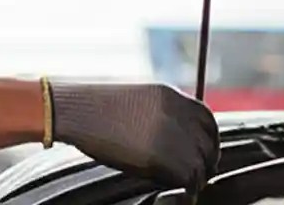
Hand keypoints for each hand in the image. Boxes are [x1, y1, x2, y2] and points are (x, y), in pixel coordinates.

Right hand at [50, 80, 219, 189]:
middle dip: (205, 160)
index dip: (210, 140)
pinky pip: (188, 177)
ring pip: (200, 163)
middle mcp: (176, 112)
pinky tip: (178, 189)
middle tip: (198, 174)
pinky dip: (186, 186)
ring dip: (195, 176)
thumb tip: (174, 139)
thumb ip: (161, 113)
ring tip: (186, 184)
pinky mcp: (161, 155)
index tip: (205, 153)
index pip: (207, 120)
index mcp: (171, 95)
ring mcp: (170, 133)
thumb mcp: (136, 99)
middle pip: (208, 143)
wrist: (73, 110)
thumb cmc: (94, 107)